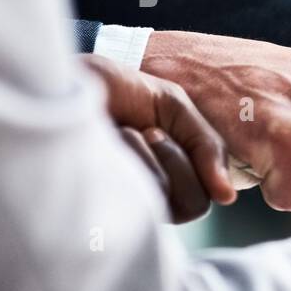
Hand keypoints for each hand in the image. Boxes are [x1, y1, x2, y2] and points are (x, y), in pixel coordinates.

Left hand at [81, 55, 235, 222]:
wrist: (63, 81)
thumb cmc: (113, 91)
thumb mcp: (174, 107)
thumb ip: (208, 147)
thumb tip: (227, 196)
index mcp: (170, 170)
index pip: (207, 191)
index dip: (200, 162)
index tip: (163, 129)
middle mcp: (151, 193)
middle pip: (197, 204)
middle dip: (178, 160)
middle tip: (149, 131)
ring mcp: (131, 204)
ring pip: (175, 203)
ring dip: (156, 158)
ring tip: (125, 133)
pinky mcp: (110, 209)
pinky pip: (149, 199)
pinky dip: (137, 162)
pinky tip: (112, 143)